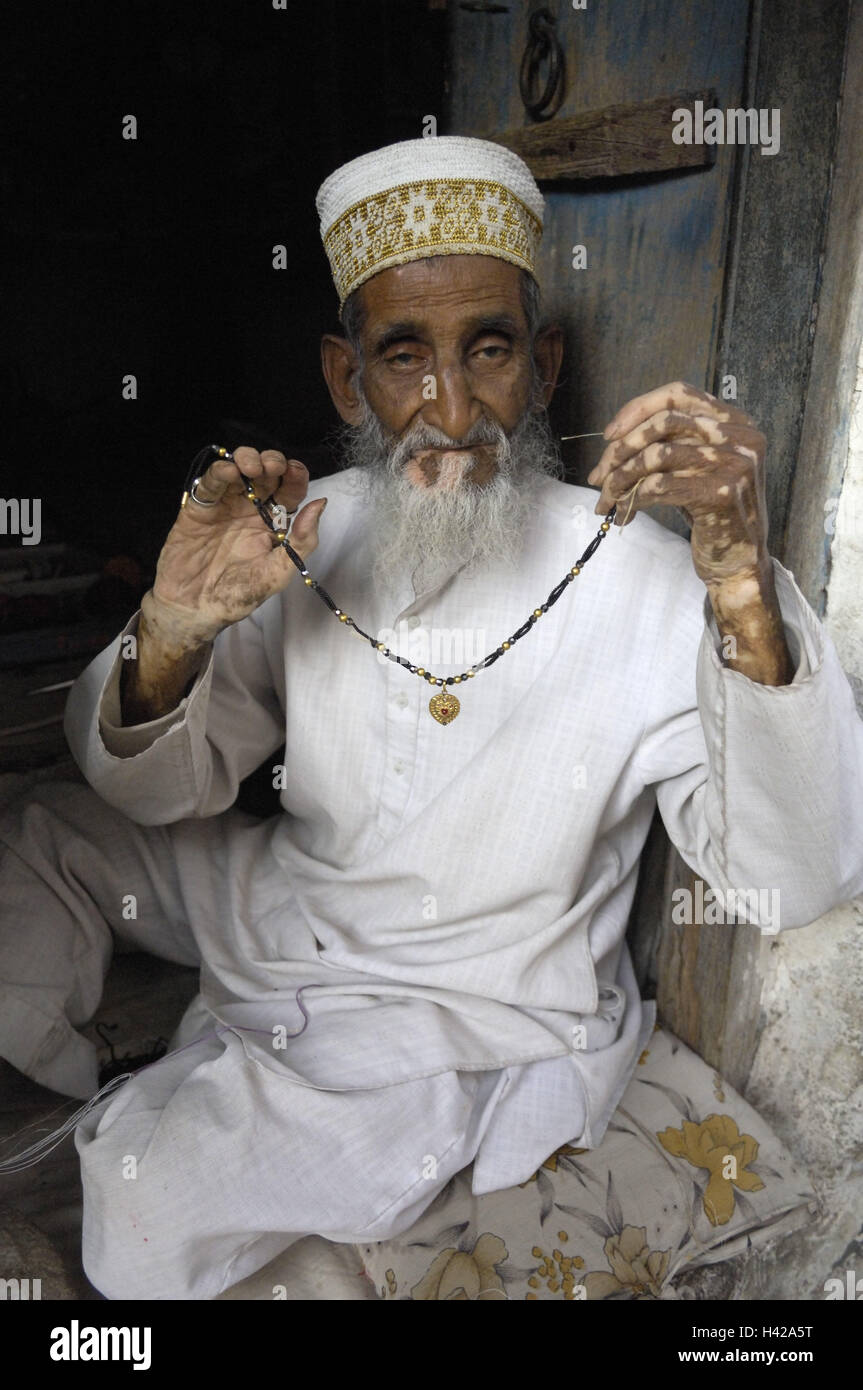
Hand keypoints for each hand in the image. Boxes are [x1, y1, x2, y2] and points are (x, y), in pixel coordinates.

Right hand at [150, 447, 326, 644]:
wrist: (194, 610)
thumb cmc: (238, 596)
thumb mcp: (278, 573)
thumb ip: (302, 541)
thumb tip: (321, 503)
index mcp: (274, 525)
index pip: (290, 491)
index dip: (295, 476)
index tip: (294, 470)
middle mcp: (251, 511)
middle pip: (266, 474)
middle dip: (272, 462)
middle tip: (273, 467)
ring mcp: (225, 507)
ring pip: (239, 470)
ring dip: (247, 459)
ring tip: (251, 468)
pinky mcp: (199, 509)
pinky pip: (210, 483)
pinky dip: (219, 472)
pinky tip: (228, 472)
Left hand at [587, 381, 767, 588]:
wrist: (739, 562)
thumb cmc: (712, 514)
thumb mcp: (697, 468)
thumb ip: (671, 444)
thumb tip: (614, 439)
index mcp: (736, 422)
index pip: (679, 394)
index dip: (639, 408)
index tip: (610, 435)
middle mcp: (740, 437)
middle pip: (663, 423)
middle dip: (621, 449)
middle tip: (598, 477)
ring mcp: (733, 464)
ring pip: (656, 455)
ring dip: (621, 478)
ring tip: (607, 499)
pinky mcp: (720, 493)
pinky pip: (660, 485)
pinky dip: (633, 499)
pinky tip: (624, 514)